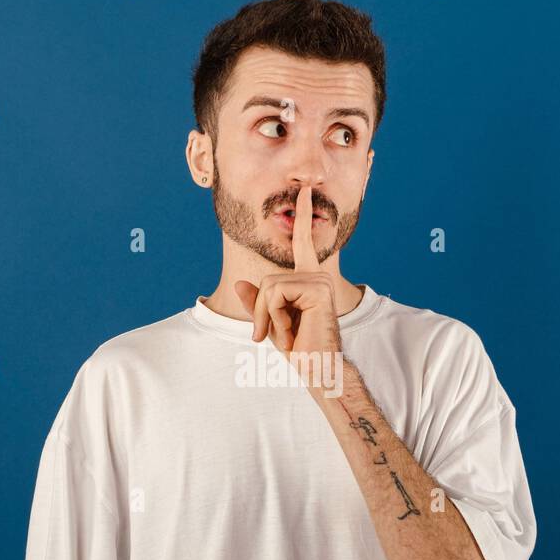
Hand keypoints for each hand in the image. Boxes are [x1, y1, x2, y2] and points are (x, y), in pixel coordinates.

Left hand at [233, 183, 341, 365]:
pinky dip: (274, 317)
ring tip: (284, 335)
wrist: (318, 368)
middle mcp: (317, 276)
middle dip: (260, 310)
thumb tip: (240, 284)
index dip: (303, 216)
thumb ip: (257, 303)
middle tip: (267, 336)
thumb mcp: (270, 324)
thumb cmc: (300, 348)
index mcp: (310, 279)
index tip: (305, 192)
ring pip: (270, 287)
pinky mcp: (318, 290)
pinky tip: (290, 332)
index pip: (303, 243)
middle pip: (268, 279)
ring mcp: (319, 281)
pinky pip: (276, 294)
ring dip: (267, 316)